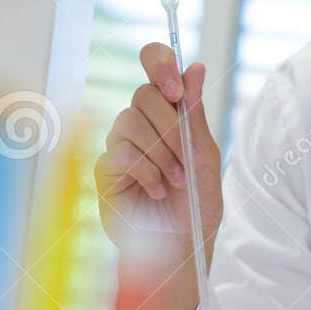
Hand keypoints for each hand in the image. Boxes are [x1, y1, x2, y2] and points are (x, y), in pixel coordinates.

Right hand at [93, 44, 223, 255]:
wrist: (183, 246)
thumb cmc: (197, 204)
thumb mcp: (205, 157)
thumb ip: (194, 114)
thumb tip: (195, 66)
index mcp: (168, 112)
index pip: (154, 64)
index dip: (160, 63)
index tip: (176, 89)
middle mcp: (141, 124)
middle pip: (143, 94)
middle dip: (172, 128)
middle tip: (186, 160)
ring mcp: (120, 145)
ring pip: (130, 123)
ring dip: (162, 155)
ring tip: (175, 182)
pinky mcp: (105, 170)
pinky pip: (120, 153)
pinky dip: (146, 173)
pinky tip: (157, 192)